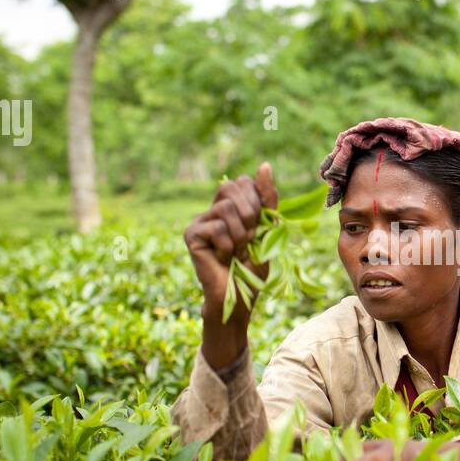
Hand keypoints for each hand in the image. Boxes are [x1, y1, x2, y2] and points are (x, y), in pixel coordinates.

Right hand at [182, 162, 278, 369]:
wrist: (240, 296)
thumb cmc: (254, 267)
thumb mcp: (268, 229)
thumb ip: (266, 199)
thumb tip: (264, 164)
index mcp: (233, 207)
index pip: (244, 182)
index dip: (257, 200)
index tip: (261, 224)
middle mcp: (214, 210)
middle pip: (232, 187)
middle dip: (250, 214)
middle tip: (250, 240)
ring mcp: (200, 220)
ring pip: (226, 208)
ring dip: (241, 234)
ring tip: (238, 252)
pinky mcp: (191, 233)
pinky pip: (217, 227)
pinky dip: (228, 246)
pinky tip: (224, 259)